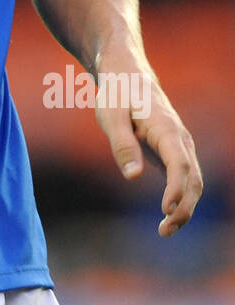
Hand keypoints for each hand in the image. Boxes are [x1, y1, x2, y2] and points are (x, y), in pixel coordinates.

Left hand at [94, 66, 202, 235]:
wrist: (126, 72)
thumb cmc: (117, 93)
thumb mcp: (110, 116)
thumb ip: (122, 145)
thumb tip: (133, 177)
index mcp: (166, 128)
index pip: (180, 163)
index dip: (176, 189)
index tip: (166, 210)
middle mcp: (180, 138)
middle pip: (193, 178)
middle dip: (184, 207)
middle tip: (165, 231)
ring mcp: (179, 144)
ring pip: (193, 180)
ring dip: (185, 207)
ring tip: (165, 231)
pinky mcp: (172, 150)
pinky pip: (184, 177)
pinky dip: (181, 198)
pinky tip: (167, 215)